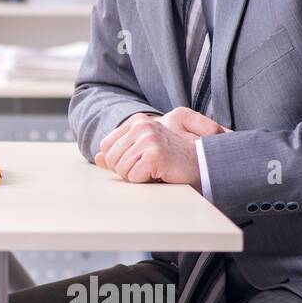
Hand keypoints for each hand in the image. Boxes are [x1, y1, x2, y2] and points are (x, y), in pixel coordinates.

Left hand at [94, 108, 225, 186]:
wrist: (203, 162)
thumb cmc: (174, 158)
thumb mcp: (144, 150)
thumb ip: (120, 152)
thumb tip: (98, 158)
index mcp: (137, 121)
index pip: (106, 147)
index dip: (117, 161)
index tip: (137, 161)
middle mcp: (141, 126)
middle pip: (111, 160)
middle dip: (127, 170)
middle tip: (149, 168)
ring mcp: (148, 139)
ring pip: (121, 170)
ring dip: (138, 176)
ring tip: (156, 169)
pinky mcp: (154, 154)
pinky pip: (134, 177)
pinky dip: (146, 181)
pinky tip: (161, 173)